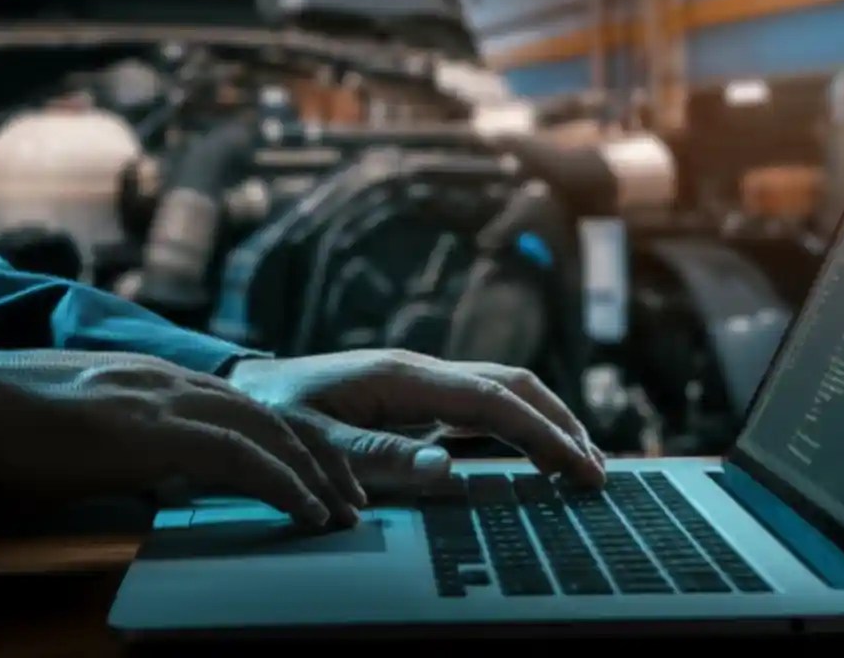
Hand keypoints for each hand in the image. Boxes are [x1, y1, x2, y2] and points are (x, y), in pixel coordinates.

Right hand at [0, 349, 363, 526]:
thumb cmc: (10, 429)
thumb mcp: (92, 435)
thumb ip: (139, 445)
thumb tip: (168, 477)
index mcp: (158, 378)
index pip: (247, 407)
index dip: (291, 442)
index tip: (321, 478)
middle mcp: (171, 379)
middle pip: (272, 415)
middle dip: (320, 458)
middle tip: (352, 499)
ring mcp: (162, 398)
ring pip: (267, 431)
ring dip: (314, 474)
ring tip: (341, 512)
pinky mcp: (150, 428)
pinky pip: (237, 456)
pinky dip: (281, 484)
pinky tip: (305, 511)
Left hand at [227, 349, 605, 491]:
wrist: (247, 390)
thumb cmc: (274, 419)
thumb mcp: (312, 443)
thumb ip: (375, 458)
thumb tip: (446, 472)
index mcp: (405, 378)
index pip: (493, 401)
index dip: (543, 433)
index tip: (581, 467)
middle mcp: (422, 371)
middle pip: (512, 386)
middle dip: (560, 424)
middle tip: (597, 472)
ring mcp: (422, 381)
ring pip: (502, 391)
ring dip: (544, 423)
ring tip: (580, 465)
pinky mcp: (416, 396)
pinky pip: (479, 407)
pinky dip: (516, 428)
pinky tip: (531, 454)